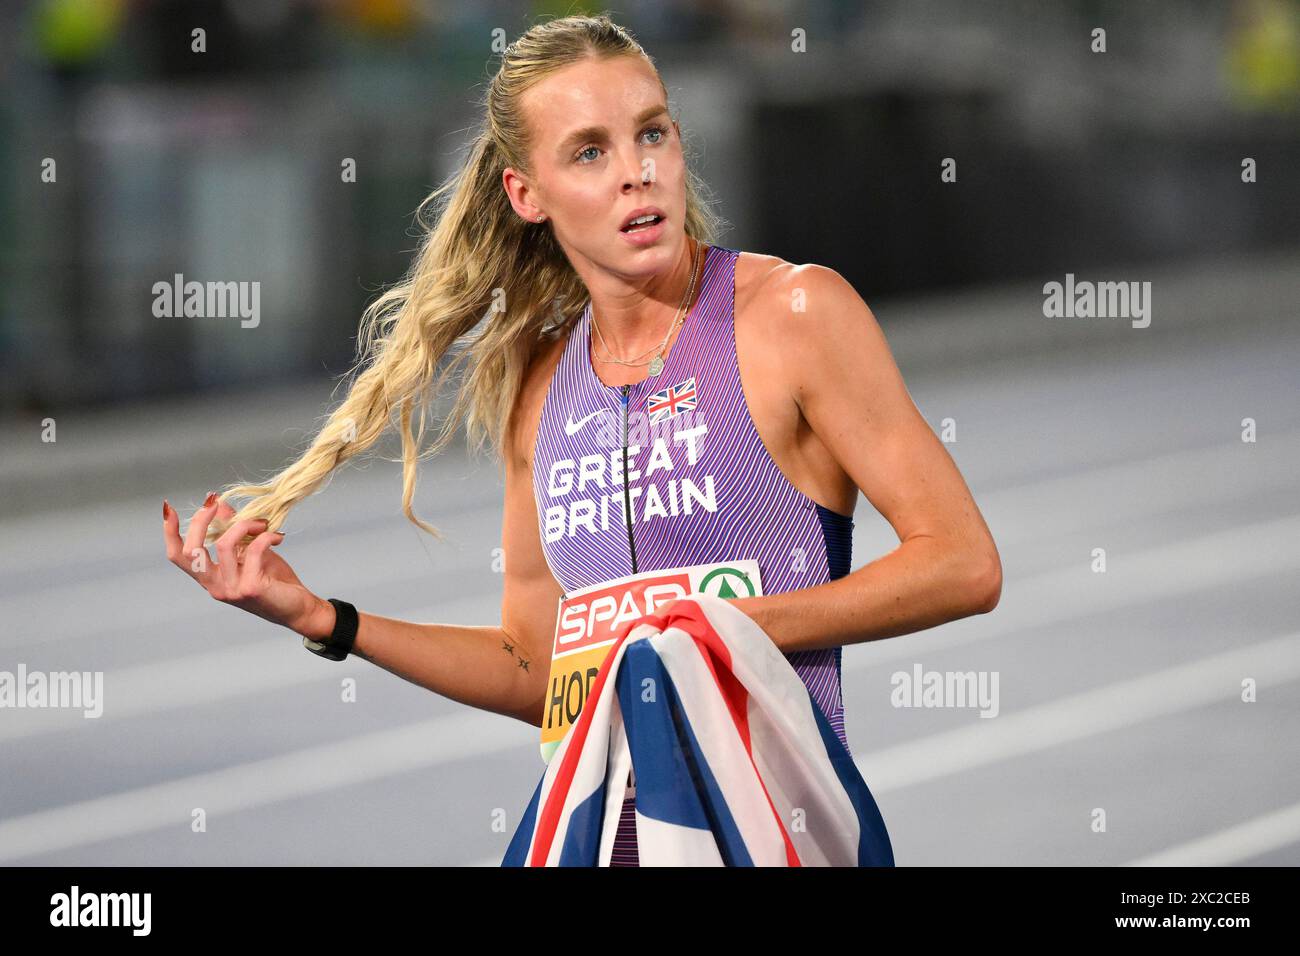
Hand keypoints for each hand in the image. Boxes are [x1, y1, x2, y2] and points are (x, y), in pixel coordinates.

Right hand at [162, 492, 328, 636]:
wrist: (299, 608)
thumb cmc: (274, 581)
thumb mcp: (250, 552)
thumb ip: (233, 532)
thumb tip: (221, 505)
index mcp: (210, 578)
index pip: (178, 557)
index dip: (169, 533)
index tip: (168, 508)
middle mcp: (215, 586)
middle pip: (191, 551)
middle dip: (200, 520)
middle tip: (216, 502)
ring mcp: (231, 589)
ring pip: (224, 544)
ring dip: (244, 525)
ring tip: (262, 523)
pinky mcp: (251, 588)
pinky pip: (253, 549)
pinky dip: (266, 536)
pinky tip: (277, 537)